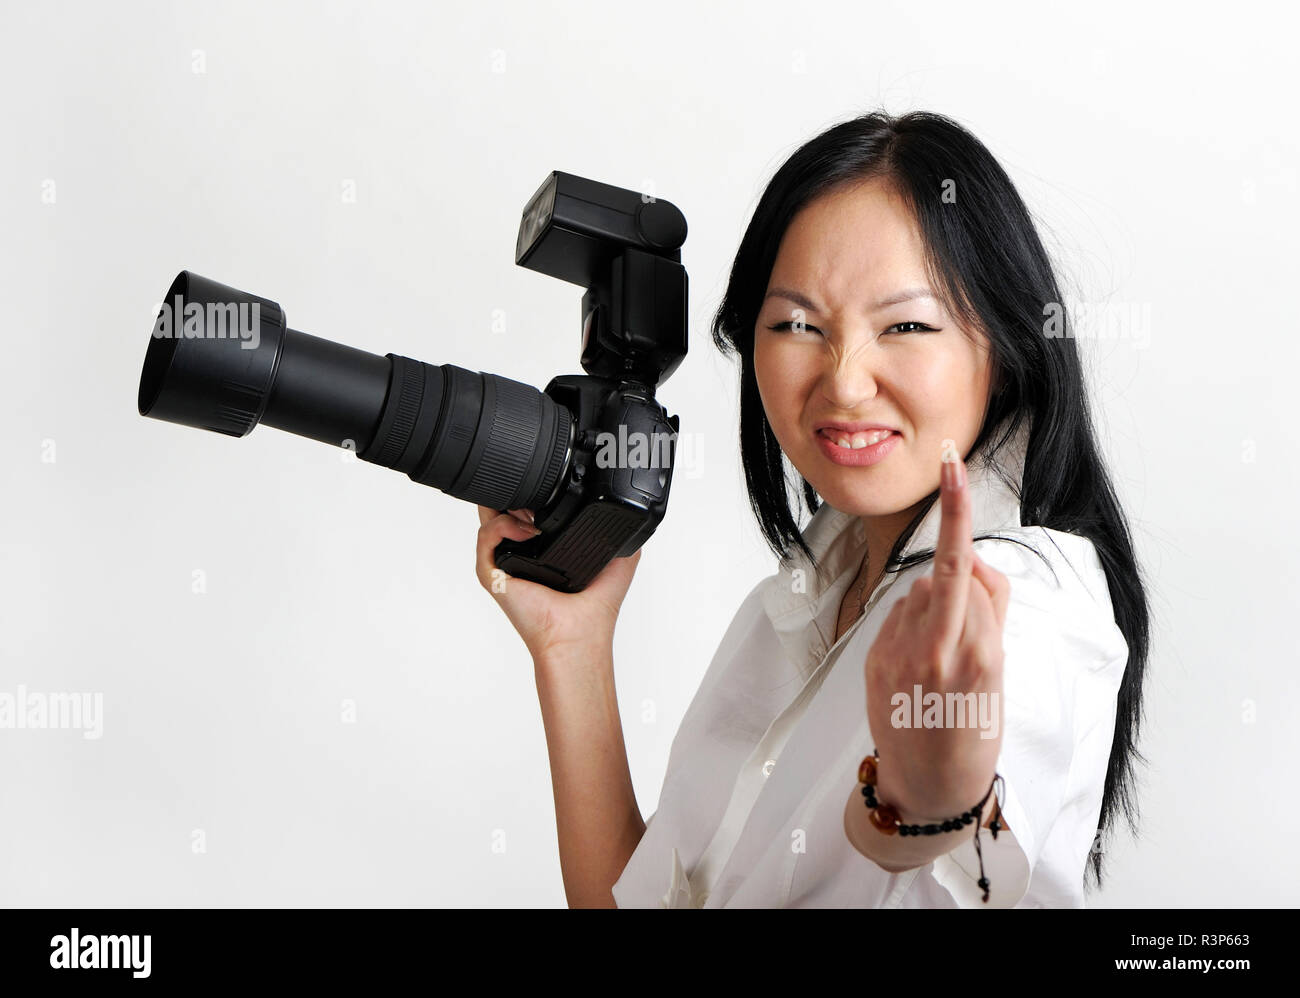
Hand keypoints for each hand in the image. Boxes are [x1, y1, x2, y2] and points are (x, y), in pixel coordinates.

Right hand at [474, 506, 641, 662]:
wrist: (580, 632)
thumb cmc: (595, 606)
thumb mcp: (618, 558)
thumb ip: (619, 532)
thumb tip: (633, 514)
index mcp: (540, 547)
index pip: (525, 507)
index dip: (533, 490)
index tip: (550, 482)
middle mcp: (518, 552)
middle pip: (501, 506)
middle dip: (516, 491)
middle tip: (537, 493)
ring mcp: (502, 562)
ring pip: (488, 516)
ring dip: (509, 505)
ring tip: (535, 517)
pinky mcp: (491, 573)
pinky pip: (486, 537)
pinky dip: (502, 526)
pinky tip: (527, 532)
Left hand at [863, 440, 1010, 821]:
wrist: (926, 789)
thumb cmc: (973, 735)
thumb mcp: (1000, 677)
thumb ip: (991, 613)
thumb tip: (973, 562)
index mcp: (977, 657)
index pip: (965, 569)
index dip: (957, 515)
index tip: (953, 470)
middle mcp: (932, 651)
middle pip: (951, 576)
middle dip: (965, 575)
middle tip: (973, 604)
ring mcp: (896, 655)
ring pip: (924, 593)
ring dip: (938, 606)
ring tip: (945, 655)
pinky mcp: (874, 660)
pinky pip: (901, 615)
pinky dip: (916, 622)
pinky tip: (921, 660)